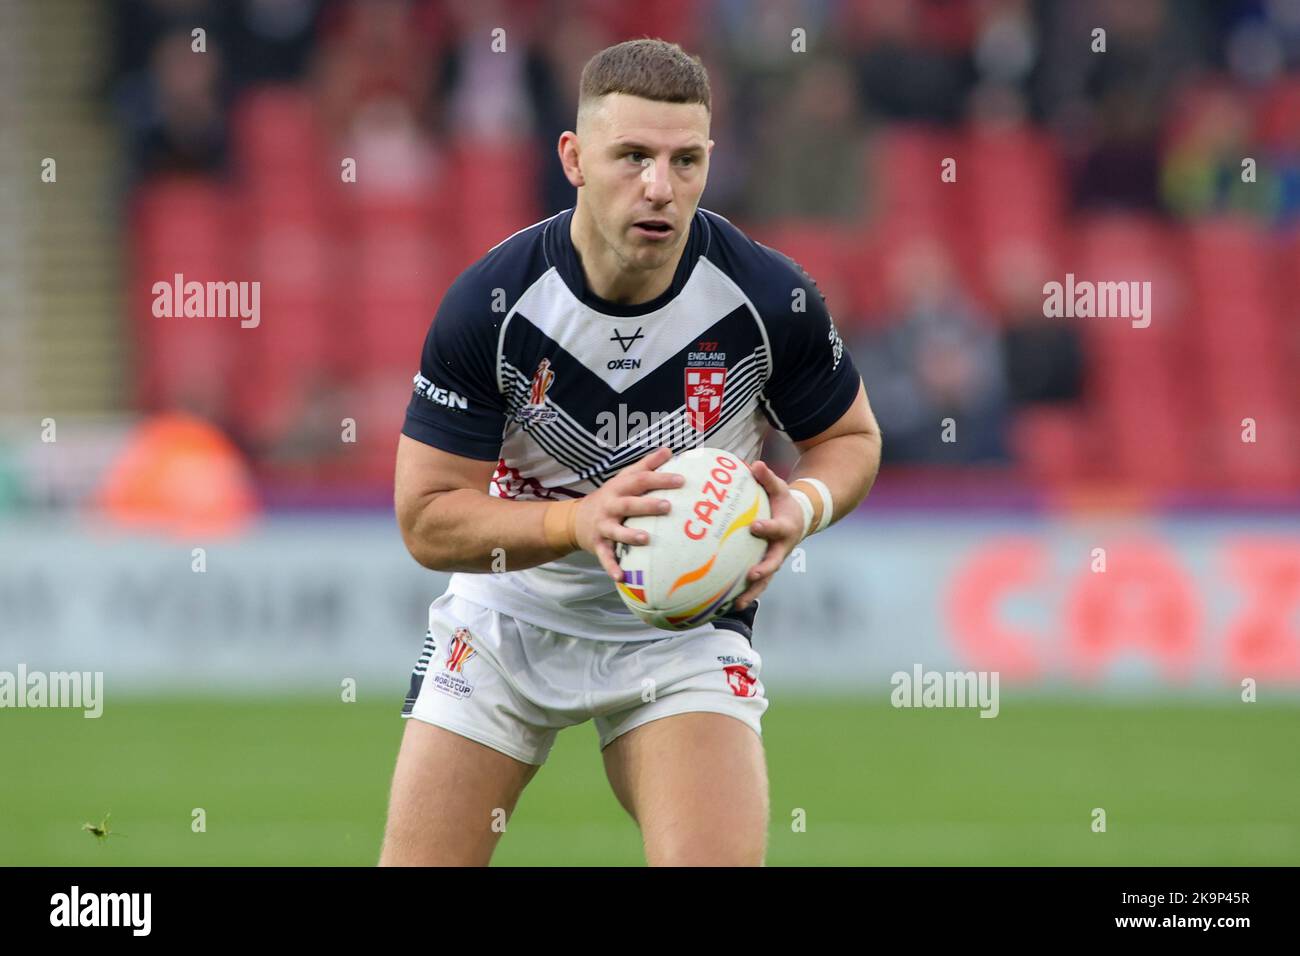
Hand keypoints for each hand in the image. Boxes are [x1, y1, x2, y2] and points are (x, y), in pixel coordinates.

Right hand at [575, 446, 684, 580]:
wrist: (574, 520)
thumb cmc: (610, 497)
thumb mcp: (624, 478)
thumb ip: (646, 465)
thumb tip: (669, 450)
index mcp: (619, 488)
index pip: (640, 480)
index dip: (660, 479)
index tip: (681, 480)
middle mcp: (610, 506)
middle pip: (628, 504)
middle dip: (647, 505)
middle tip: (667, 506)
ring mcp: (603, 526)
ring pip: (616, 531)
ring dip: (630, 535)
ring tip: (646, 538)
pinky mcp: (598, 545)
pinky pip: (605, 557)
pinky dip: (612, 567)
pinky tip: (622, 577)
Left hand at [732, 460, 804, 610]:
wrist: (800, 519)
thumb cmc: (783, 501)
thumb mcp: (779, 487)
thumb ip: (767, 478)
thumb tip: (755, 464)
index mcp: (785, 528)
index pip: (776, 528)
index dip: (767, 528)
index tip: (755, 527)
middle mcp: (781, 548)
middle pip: (773, 563)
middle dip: (763, 571)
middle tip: (750, 576)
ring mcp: (774, 561)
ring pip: (765, 580)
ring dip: (752, 592)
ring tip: (737, 605)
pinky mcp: (767, 568)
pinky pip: (755, 584)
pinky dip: (743, 594)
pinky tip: (724, 604)